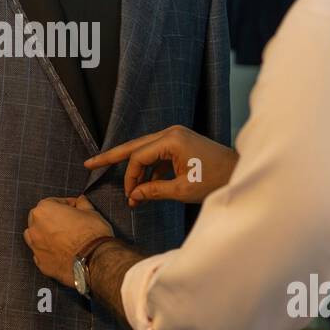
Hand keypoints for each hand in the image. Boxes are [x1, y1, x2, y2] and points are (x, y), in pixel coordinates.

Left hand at [23, 195, 113, 284]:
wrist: (94, 260)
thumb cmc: (91, 235)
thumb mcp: (91, 212)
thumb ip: (81, 203)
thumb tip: (80, 201)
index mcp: (44, 210)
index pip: (53, 202)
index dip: (66, 205)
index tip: (75, 209)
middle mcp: (35, 228)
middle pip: (41, 219)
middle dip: (53, 220)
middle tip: (70, 224)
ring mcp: (36, 247)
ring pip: (37, 237)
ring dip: (47, 236)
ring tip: (64, 239)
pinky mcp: (41, 263)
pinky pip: (43, 254)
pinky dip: (50, 252)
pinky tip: (63, 253)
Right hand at [84, 125, 237, 205]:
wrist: (240, 173)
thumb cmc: (216, 180)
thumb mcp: (182, 189)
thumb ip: (154, 191)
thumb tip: (134, 196)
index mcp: (171, 139)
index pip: (138, 157)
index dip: (130, 178)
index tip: (131, 197)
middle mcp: (171, 132)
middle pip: (134, 146)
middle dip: (112, 157)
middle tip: (89, 164)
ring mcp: (176, 136)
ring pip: (144, 150)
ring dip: (135, 170)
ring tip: (129, 191)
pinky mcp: (180, 143)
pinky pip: (157, 155)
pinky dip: (149, 170)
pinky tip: (146, 187)